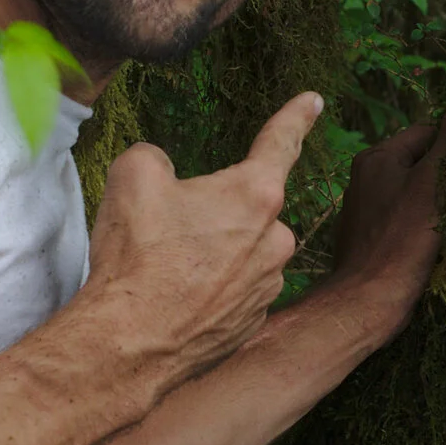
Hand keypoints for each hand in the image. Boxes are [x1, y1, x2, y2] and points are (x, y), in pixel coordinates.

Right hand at [79, 92, 322, 393]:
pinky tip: (174, 300)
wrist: (132, 343)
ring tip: (165, 271)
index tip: (314, 101)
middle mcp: (274, 239)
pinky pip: (234, 292)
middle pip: (249, 208)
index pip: (280, 142)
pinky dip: (209, 291)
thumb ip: (157, 158)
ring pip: (243, 253)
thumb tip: (164, 174)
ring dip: (214, 254)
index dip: (295, 117)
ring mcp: (267, 285)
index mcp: (254, 194)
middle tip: (168, 230)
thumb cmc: (137, 256)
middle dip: (217, 212)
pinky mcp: (252, 322)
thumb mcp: (134, 176)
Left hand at [325, 74, 445, 330]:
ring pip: (415, 194)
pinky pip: (405, 220)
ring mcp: (365, 210)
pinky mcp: (370, 239)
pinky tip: (439, 245)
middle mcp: (365, 177)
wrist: (367, 302)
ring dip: (439, 204)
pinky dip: (424, 227)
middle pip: (422, 163)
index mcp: (377, 156)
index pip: (429, 133)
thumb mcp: (435, 181)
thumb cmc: (403, 240)